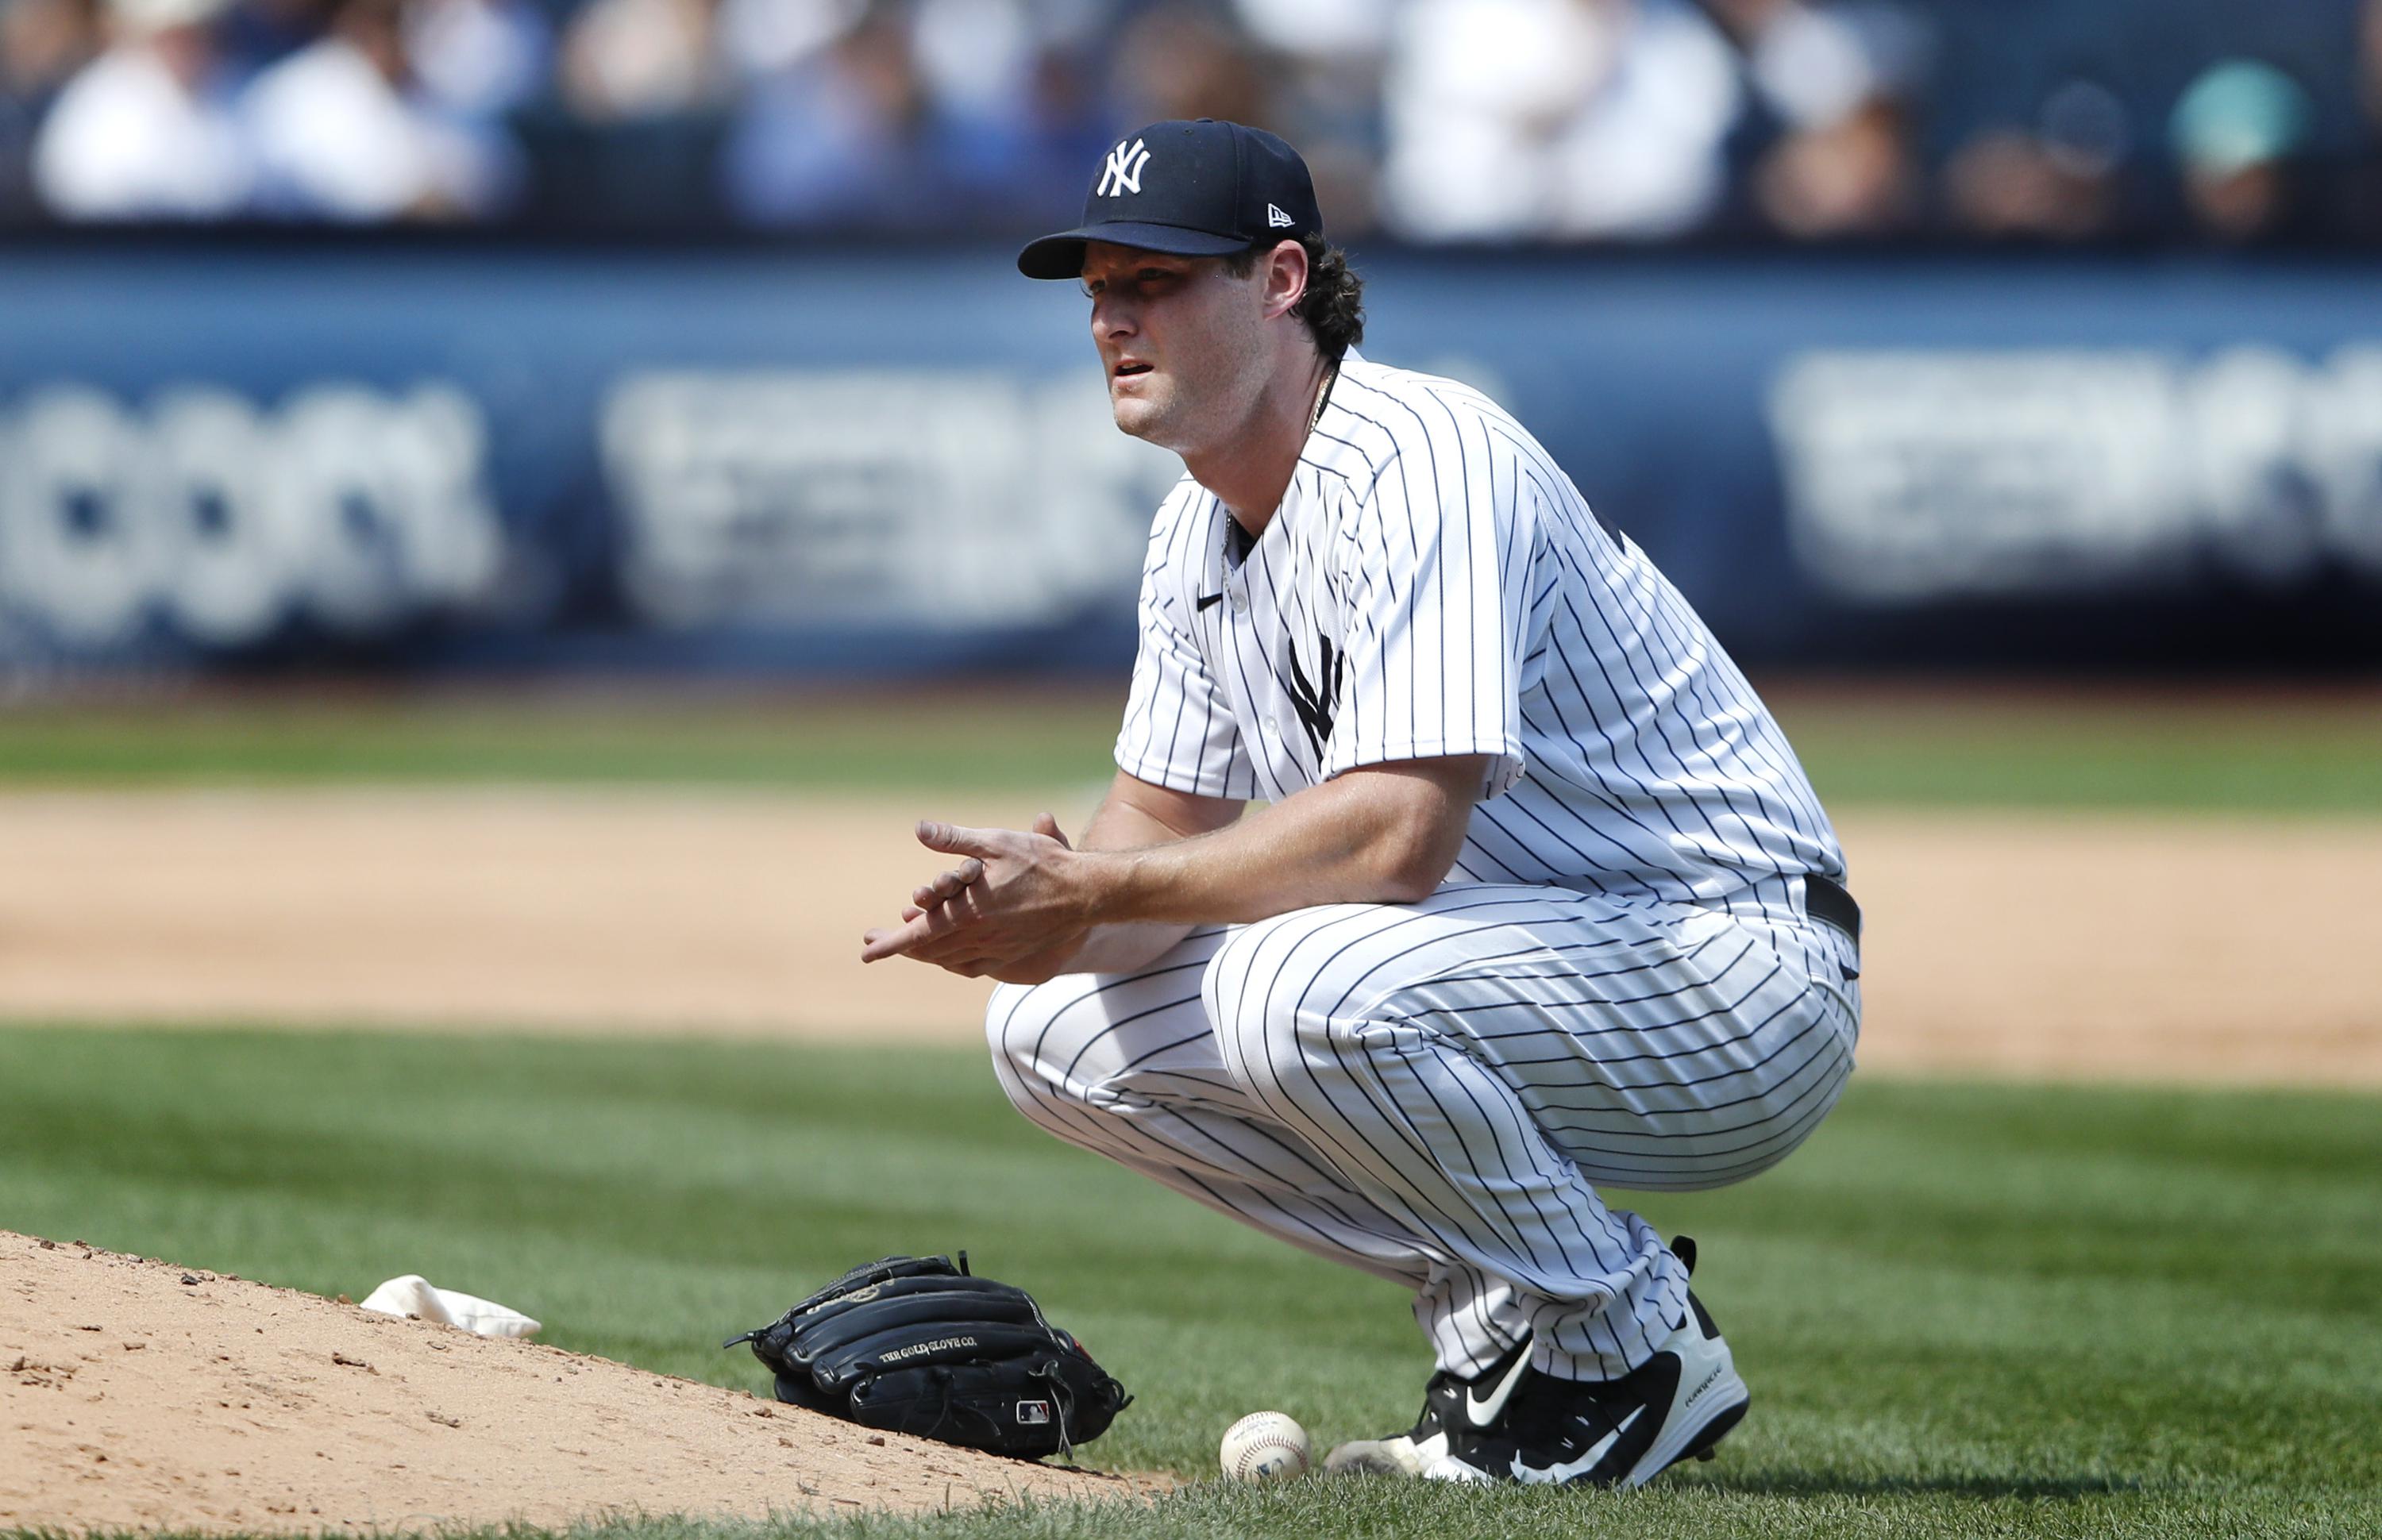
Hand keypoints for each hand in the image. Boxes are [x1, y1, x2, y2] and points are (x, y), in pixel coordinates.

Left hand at [861, 813, 1093, 976]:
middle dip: (900, 946)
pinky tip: (948, 956)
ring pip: (948, 958)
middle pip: (928, 950)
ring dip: (924, 953)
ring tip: (907, 944)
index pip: (917, 935)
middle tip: (877, 941)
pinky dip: (951, 961)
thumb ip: (954, 839)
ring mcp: (995, 949)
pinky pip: (972, 965)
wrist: (1085, 892)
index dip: (889, 943)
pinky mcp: (1012, 954)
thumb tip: (920, 829)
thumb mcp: (994, 842)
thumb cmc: (1041, 862)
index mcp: (967, 913)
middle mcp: (977, 937)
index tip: (866, 951)